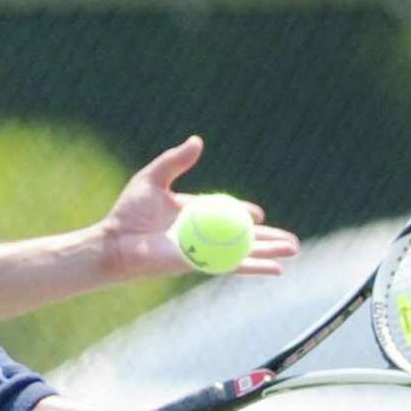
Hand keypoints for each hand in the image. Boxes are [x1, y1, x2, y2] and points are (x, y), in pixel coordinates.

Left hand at [99, 135, 299, 280]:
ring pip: (244, 252)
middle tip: (291, 240)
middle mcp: (202, 234)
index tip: (257, 215)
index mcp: (193, 214)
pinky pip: (234, 265)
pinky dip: (256, 267)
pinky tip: (277, 270)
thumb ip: (175, 160)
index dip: (243, 214)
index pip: (226, 213)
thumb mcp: (153, 178)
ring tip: (295, 251)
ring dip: (269, 251)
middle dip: (267, 238)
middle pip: (242, 237)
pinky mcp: (201, 264)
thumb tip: (198, 140)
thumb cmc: (127, 212)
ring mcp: (204, 251)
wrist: (116, 241)